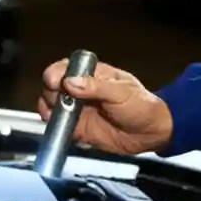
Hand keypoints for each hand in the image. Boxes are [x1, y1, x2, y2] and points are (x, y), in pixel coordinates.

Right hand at [38, 58, 172, 154]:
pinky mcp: (79, 129)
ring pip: (53, 105)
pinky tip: (56, 127)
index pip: (67, 68)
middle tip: (57, 101)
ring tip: (54, 115)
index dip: (56, 73)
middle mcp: (81, 90)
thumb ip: (95, 87)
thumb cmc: (140, 105)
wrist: (151, 132)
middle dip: (51, 92)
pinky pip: (60, 126)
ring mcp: (79, 109)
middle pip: (55, 86)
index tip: (53, 82)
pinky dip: (54, 126)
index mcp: (92, 74)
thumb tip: (69, 81)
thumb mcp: (121, 93)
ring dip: (49, 109)